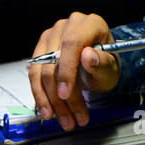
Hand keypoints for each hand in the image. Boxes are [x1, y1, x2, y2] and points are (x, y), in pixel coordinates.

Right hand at [28, 12, 119, 131]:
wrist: (98, 66)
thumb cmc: (105, 64)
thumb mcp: (110, 68)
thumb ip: (101, 63)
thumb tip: (87, 56)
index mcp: (89, 24)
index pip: (72, 43)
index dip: (66, 70)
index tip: (66, 94)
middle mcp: (67, 25)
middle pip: (54, 60)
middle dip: (60, 95)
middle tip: (70, 118)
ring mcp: (52, 35)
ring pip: (41, 70)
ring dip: (49, 100)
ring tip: (63, 120)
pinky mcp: (41, 48)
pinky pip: (34, 74)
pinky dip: (41, 95)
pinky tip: (49, 110)